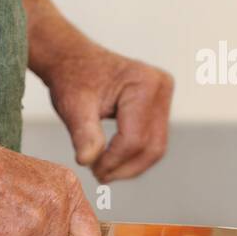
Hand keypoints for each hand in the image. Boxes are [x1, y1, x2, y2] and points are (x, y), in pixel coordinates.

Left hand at [47, 43, 172, 182]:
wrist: (73, 59)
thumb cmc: (72, 78)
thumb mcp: (73, 106)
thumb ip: (83, 134)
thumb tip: (87, 160)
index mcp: (144, 83)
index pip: (134, 138)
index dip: (113, 161)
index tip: (92, 170)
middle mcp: (161, 86)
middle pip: (151, 146)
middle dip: (125, 167)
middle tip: (99, 176)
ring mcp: (164, 95)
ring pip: (155, 147)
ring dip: (130, 165)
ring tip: (103, 170)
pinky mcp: (160, 104)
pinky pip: (152, 139)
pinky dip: (133, 154)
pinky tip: (112, 160)